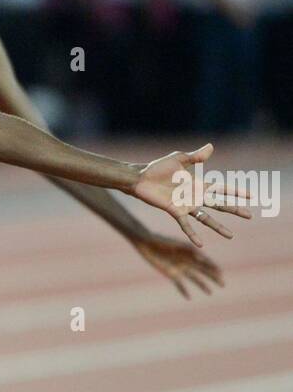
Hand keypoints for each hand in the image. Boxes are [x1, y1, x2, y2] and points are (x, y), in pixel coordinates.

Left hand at [131, 144, 251, 246]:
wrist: (140, 178)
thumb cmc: (158, 168)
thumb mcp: (180, 159)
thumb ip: (196, 157)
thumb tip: (211, 147)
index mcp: (199, 184)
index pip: (222, 189)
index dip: (236, 192)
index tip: (251, 196)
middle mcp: (195, 197)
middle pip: (219, 205)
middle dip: (235, 210)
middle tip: (250, 216)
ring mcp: (186, 206)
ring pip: (206, 218)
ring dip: (218, 227)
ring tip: (231, 235)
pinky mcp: (174, 211)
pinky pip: (185, 225)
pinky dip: (192, 234)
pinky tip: (201, 244)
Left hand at [131, 233, 223, 298]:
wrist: (146, 243)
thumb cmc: (160, 241)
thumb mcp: (174, 245)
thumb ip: (187, 250)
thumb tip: (201, 258)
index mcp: (190, 252)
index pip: (205, 261)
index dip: (213, 267)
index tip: (221, 273)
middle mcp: (187, 261)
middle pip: (202, 271)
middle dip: (212, 277)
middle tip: (222, 284)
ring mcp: (180, 268)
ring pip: (194, 278)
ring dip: (202, 285)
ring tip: (210, 292)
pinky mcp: (171, 273)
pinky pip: (179, 284)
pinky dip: (183, 290)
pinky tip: (189, 297)